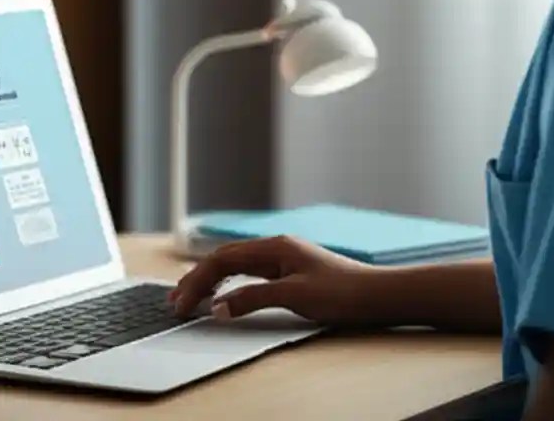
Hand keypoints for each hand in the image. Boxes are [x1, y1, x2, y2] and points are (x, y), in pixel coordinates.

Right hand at [169, 235, 379, 323]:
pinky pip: (249, 272)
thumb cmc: (343, 293)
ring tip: (191, 298)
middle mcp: (276, 247)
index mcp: (274, 246)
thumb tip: (219, 306)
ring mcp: (283, 258)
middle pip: (225, 258)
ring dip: (211, 280)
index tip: (182, 303)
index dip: (197, 281)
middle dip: (197, 279)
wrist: (377, 295)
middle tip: (176, 302)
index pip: (222, 259)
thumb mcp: (295, 296)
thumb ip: (254, 298)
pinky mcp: (290, 271)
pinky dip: (229, 283)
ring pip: (236, 264)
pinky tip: (224, 294)